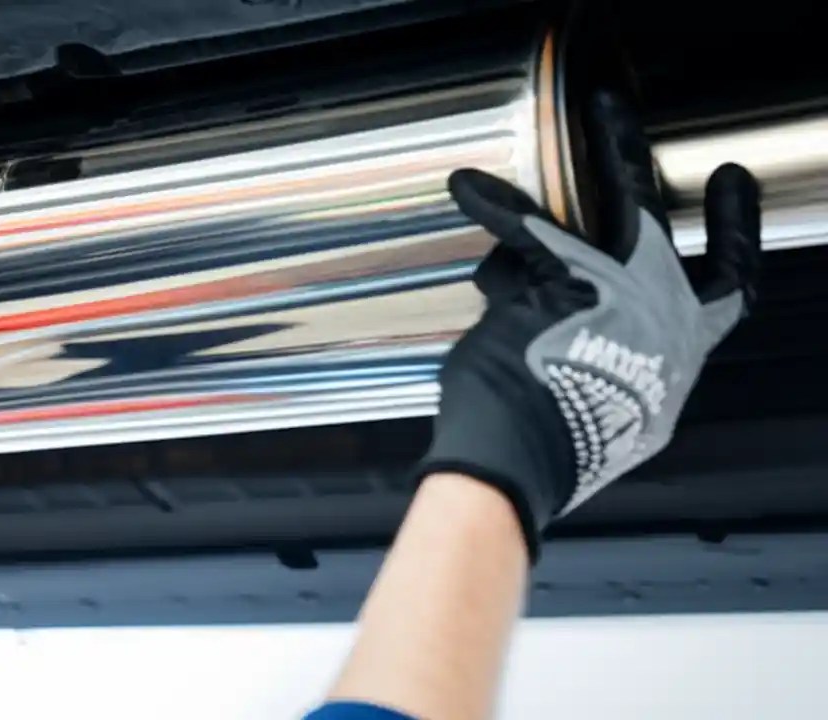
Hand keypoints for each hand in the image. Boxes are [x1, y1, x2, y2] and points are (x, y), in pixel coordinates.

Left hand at [419, 92, 760, 557]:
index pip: (727, 293)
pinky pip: (524, 230)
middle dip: (646, 172)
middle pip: (659, 232)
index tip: (731, 193)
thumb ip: (605, 358)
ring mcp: (614, 296)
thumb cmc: (556, 449)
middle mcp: (659, 320)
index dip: (732, 239)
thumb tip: (568, 322)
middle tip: (632, 121)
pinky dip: (492, 206)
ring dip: (569, 196)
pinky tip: (467, 186)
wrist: (523, 467)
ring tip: (550, 178)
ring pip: (597, 222)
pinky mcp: (559, 281)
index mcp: (677, 357)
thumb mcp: (605, 408)